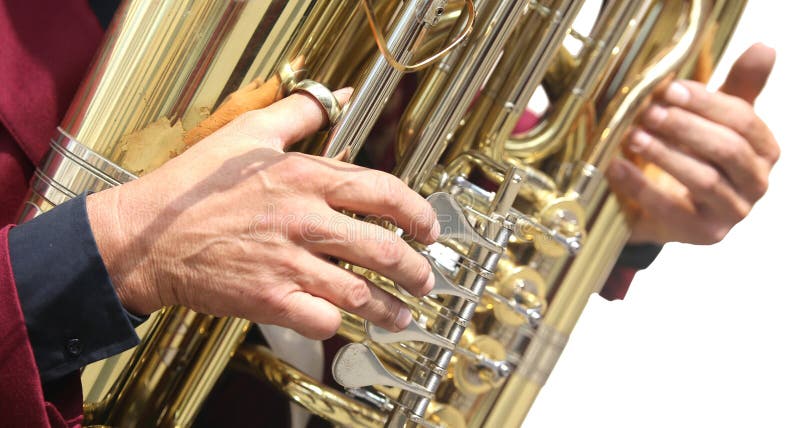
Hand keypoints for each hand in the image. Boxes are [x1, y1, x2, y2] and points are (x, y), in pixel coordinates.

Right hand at [87, 89, 439, 338]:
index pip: (384, 193)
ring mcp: (288, 264)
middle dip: (415, 270)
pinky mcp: (270, 301)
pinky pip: (323, 320)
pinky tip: (344, 322)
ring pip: (361, 293)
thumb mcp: (249, 134)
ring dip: (390, 308)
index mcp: (305, 179)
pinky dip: (339, 325)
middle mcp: (304, 221)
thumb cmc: (193, 187)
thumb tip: (339, 96)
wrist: (146, 236)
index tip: (428, 229)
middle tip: (425, 279)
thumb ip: (300, 114)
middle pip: (383, 250)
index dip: (417, 213)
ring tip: (401, 315)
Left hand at [607, 43, 779, 244]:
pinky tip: (617, 166)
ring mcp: (732, 212)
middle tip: (648, 111)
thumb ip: (738, 87)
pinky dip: (641, 186)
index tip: (670, 89)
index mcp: (764, 150)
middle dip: (685, 127)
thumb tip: (764, 47)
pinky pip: (671, 210)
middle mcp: (756, 182)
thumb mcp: (714, 120)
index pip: (743, 120)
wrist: (665, 208)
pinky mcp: (704, 233)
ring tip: (634, 135)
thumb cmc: (694, 155)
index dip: (707, 103)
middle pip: (728, 150)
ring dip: (666, 154)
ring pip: (704, 180)